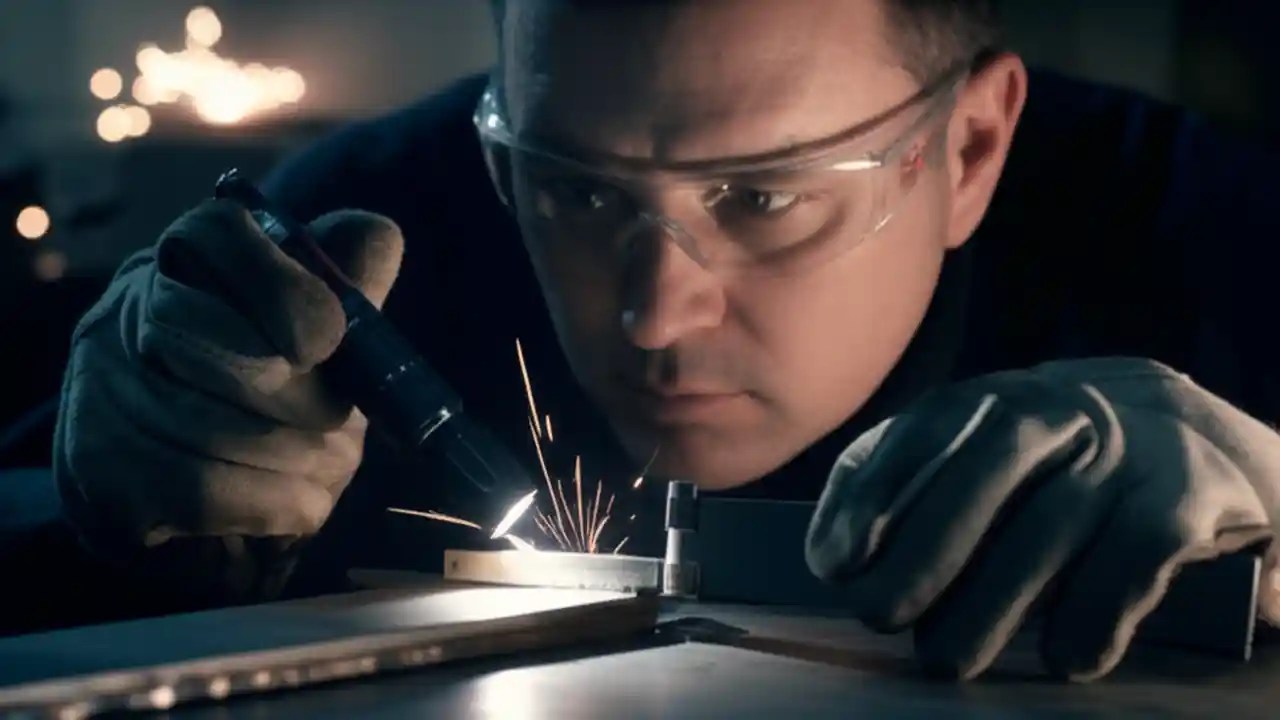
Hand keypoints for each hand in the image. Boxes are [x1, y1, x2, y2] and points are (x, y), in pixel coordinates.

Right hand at [53, 199, 402, 597]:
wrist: (196, 499)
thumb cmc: (275, 396)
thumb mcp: (319, 332)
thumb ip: (349, 281)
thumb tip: (377, 236)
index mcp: (185, 259)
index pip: (217, 230)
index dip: (282, 287)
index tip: (327, 340)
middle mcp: (125, 310)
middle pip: (222, 341)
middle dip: (305, 398)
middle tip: (340, 423)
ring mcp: (99, 388)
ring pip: (214, 427)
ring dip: (299, 459)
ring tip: (329, 467)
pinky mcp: (97, 470)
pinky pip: (200, 488)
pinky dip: (273, 500)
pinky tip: (299, 500)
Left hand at [806, 357, 1278, 680]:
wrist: (1178, 445)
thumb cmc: (1032, 469)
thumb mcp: (956, 455)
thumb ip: (885, 484)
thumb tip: (828, 555)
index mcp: (987, 400)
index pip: (924, 431)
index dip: (874, 495)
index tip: (836, 561)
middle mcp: (1054, 412)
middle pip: (985, 475)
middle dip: (924, 555)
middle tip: (881, 616)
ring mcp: (1119, 454)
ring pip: (1047, 530)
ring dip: (988, 606)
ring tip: (944, 658)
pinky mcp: (1177, 504)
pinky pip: (1126, 568)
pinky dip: (1089, 621)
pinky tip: (1059, 658)